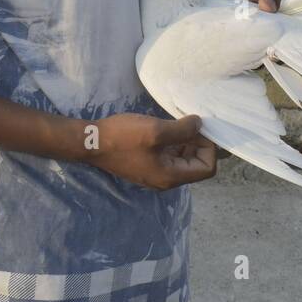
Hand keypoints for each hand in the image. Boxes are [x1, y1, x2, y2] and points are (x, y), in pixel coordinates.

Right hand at [85, 113, 220, 189]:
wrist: (92, 142)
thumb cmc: (124, 137)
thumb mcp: (156, 130)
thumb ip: (183, 129)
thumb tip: (200, 124)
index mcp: (171, 176)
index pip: (206, 168)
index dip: (209, 147)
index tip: (200, 128)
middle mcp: (166, 179)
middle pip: (197, 164)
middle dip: (199, 143)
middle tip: (193, 122)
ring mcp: (156, 172)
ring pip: (183, 159)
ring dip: (187, 141)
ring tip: (181, 122)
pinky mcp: (148, 163)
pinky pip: (170, 155)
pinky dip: (174, 142)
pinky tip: (168, 127)